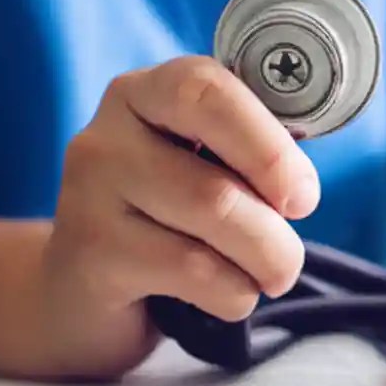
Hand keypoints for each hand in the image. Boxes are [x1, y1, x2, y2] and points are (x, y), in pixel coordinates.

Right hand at [40, 56, 318, 376]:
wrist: (82, 291)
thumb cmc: (170, 222)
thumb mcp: (209, 171)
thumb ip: (253, 154)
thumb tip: (300, 184)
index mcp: (145, 93)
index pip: (208, 90)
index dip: (270, 146)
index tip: (302, 196)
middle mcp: (107, 135)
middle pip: (218, 182)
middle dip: (274, 231)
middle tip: (287, 256)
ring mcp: (89, 194)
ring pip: (211, 225)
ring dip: (263, 264)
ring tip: (264, 277)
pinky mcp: (90, 255)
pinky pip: (194, 273)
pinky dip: (232, 295)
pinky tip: (221, 295)